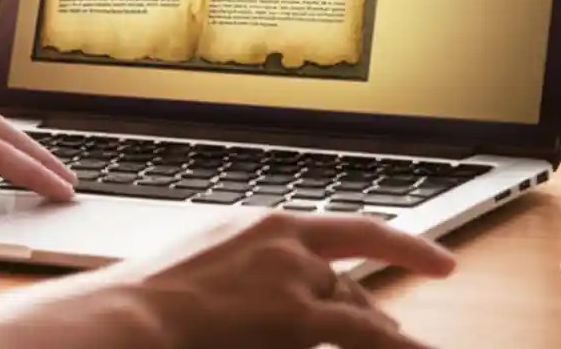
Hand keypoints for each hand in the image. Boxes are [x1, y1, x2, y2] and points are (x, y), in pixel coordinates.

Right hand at [0, 212, 454, 348]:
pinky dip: (396, 343)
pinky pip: (366, 333)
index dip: (398, 241)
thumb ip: (239, 269)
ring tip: (404, 344)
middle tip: (397, 329)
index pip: (344, 229)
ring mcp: (295, 277)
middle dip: (373, 308)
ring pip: (358, 306)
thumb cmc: (144, 297)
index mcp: (262, 224)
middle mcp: (287, 242)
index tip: (432, 256)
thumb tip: (248, 291)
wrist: (127, 314)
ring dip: (382, 331)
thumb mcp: (199, 265)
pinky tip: (415, 348)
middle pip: (350, 279)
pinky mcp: (297, 315)